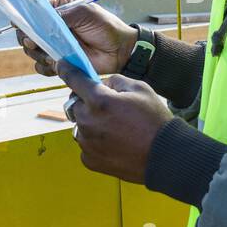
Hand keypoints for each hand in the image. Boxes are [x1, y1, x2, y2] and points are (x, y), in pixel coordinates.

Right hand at [16, 0, 137, 76]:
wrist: (120, 50)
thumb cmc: (105, 26)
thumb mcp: (84, 13)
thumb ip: (62, 15)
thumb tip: (40, 22)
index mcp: (58, 11)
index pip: (34, 12)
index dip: (24, 17)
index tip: (19, 22)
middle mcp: (53, 28)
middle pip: (28, 33)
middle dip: (27, 38)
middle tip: (33, 41)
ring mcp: (55, 46)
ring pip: (32, 51)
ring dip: (36, 53)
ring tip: (50, 53)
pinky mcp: (60, 62)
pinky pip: (42, 67)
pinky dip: (45, 67)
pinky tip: (55, 63)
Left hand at [55, 59, 172, 182]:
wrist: (164, 156)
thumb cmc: (155, 121)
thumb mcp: (141, 89)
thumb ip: (116, 81)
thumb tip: (103, 84)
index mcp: (100, 101)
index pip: (75, 80)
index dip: (68, 70)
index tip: (62, 66)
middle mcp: (88, 122)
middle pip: (76, 104)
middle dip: (87, 102)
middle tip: (109, 107)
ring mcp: (87, 143)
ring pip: (80, 125)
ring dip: (91, 122)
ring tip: (115, 128)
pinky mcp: (89, 159)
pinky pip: (86, 143)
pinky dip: (95, 140)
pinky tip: (115, 142)